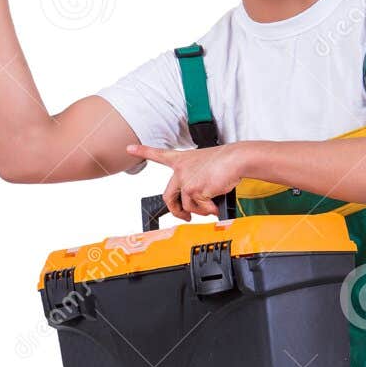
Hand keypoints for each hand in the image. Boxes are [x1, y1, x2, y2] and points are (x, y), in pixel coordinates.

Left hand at [126, 141, 249, 219]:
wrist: (236, 159)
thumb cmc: (225, 161)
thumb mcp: (204, 167)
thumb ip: (195, 182)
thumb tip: (198, 204)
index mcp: (182, 159)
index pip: (158, 154)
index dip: (143, 151)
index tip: (129, 148)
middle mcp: (180, 170)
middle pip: (168, 197)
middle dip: (176, 212)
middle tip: (185, 218)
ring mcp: (185, 180)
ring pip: (187, 206)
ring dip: (199, 211)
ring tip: (211, 205)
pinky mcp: (194, 190)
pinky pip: (199, 209)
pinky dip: (209, 210)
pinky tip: (216, 203)